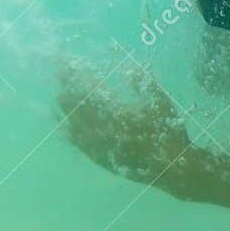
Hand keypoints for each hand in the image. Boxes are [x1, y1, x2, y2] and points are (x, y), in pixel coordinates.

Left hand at [58, 65, 189, 182]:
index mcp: (117, 112)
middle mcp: (102, 128)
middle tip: (61, 72)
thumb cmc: (168, 133)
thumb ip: (143, 83)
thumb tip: (128, 65)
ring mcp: (98, 144)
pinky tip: (60, 122)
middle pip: (75, 102)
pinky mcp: (98, 157)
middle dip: (67, 85)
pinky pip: (76, 141)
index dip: (76, 75)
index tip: (68, 63)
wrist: (170, 167)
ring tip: (59, 93)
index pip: (88, 88)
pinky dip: (67, 128)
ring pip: (71, 121)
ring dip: (65, 104)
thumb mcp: (160, 102)